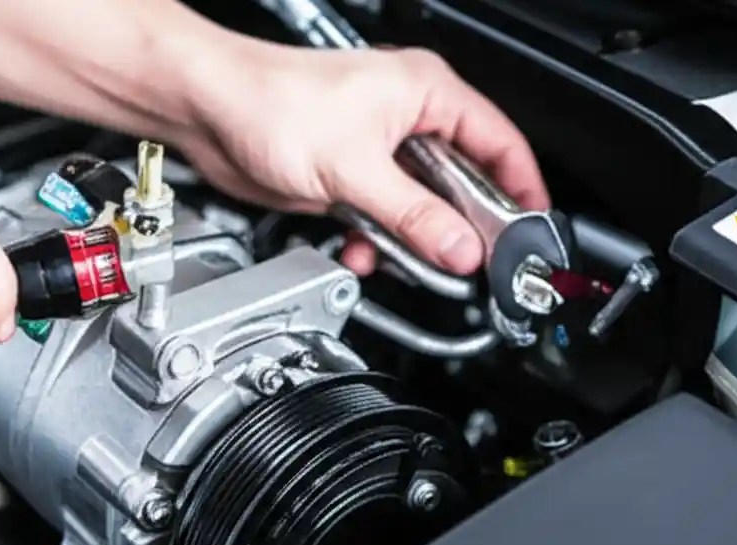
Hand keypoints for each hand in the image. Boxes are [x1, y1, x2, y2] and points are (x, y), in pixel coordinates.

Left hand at [174, 44, 548, 274]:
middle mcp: (407, 116)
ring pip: (416, 206)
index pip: (499, 143)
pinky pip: (379, 214)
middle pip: (458, 182)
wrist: (208, 110)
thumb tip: (462, 247)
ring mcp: (375, 147)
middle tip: (461, 260)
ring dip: (406, 238)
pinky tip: (358, 247)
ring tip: (396, 255)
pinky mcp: (345, 173)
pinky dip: (373, 237)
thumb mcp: (355, 169)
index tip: (528, 232)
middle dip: (454, 226)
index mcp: (426, 92)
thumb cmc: (271, 102)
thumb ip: (414, 215)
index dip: (520, 189)